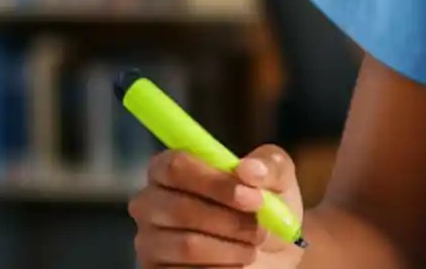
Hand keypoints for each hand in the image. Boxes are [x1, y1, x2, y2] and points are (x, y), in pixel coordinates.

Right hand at [129, 144, 306, 267]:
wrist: (270, 252)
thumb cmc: (262, 205)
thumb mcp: (277, 178)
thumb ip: (269, 166)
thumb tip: (250, 169)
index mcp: (171, 168)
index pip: (176, 166)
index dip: (216, 182)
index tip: (253, 197)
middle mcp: (149, 203)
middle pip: (179, 208)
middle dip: (231, 221)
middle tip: (261, 229)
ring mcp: (148, 241)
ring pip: (188, 245)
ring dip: (232, 248)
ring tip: (252, 246)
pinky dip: (224, 268)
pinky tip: (236, 263)